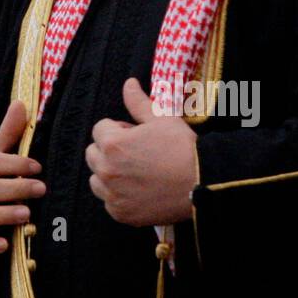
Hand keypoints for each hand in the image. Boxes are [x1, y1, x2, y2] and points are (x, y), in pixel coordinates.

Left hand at [85, 77, 197, 226]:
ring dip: (109, 173)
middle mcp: (107, 170)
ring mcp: (113, 195)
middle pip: (93, 154)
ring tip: (135, 171)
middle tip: (136, 153)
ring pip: (97, 179)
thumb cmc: (182, 148)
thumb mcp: (161, 119)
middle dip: (109, 150)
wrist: (203, 183)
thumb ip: (138, 103)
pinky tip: (139, 189)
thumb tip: (128, 84)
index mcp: (112, 144)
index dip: (119, 129)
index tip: (137, 136)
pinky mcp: (122, 214)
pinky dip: (118, 196)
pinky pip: (108, 201)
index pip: (99, 129)